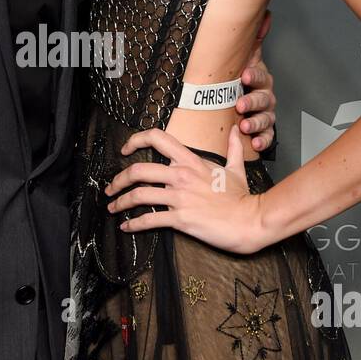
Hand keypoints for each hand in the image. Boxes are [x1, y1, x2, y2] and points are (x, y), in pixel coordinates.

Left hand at [105, 125, 267, 255]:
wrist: (250, 220)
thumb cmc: (242, 197)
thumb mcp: (237, 168)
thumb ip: (233, 148)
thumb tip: (236, 132)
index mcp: (191, 161)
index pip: (158, 138)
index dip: (136, 140)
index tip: (125, 149)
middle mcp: (181, 176)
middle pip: (138, 170)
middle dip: (118, 180)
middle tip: (110, 187)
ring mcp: (179, 197)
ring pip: (138, 195)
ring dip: (120, 203)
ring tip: (113, 208)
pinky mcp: (180, 219)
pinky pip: (149, 220)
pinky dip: (134, 225)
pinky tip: (127, 227)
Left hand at [236, 8, 276, 152]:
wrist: (238, 103)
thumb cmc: (242, 80)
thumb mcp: (246, 58)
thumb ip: (254, 39)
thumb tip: (265, 14)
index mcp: (259, 79)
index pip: (259, 75)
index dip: (253, 75)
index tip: (244, 75)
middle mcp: (265, 97)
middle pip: (263, 99)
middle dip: (252, 102)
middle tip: (240, 104)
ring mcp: (265, 114)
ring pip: (266, 119)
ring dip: (256, 122)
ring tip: (245, 125)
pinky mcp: (263, 132)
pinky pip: (267, 137)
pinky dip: (262, 141)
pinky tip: (255, 142)